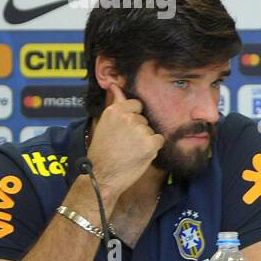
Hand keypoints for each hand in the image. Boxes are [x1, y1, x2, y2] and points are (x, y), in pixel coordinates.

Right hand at [85, 81, 163, 201]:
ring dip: (145, 140)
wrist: (102, 175)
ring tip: (129, 150)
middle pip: (144, 119)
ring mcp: (140, 130)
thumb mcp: (105, 124)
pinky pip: (159, 140)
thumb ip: (115, 104)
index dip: (133, 118)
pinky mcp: (150, 143)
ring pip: (151, 130)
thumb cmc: (102, 152)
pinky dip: (153, 148)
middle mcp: (128, 117)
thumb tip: (115, 85)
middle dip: (139, 130)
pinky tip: (139, 155)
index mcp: (115, 111)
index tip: (125, 130)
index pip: (136, 105)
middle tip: (124, 144)